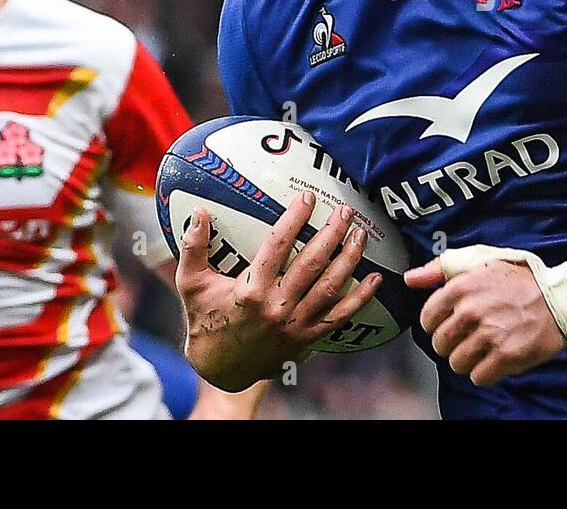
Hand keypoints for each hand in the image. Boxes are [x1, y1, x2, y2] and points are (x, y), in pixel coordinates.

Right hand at [175, 192, 381, 390]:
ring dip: (349, 258)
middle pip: (312, 264)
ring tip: (360, 234)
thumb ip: (194, 247)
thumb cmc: (206, 319)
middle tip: (345, 211)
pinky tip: (375, 278)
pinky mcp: (308, 337)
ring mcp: (295, 324)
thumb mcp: (191, 283)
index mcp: (250, 290)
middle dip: (332, 234)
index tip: (307, 198)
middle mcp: (277, 307)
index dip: (294, 219)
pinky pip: (340, 316)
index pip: (277, 247)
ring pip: (330, 287)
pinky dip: (360, 298)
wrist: (220, 368)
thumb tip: (199, 211)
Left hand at [405, 255, 566, 385]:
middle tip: (470, 337)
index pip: (427, 318)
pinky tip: (496, 358)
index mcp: (461, 286)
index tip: (450, 324)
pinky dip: (485, 372)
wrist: (561, 299)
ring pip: (456, 363)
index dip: (436, 324)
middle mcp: (472, 310)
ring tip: (484, 348)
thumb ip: (440, 268)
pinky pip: (478, 377)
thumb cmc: (521, 279)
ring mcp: (489, 335)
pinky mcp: (507, 357)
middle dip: (452, 343)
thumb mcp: (480, 260)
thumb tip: (411, 279)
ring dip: (468, 360)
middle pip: (440, 344)